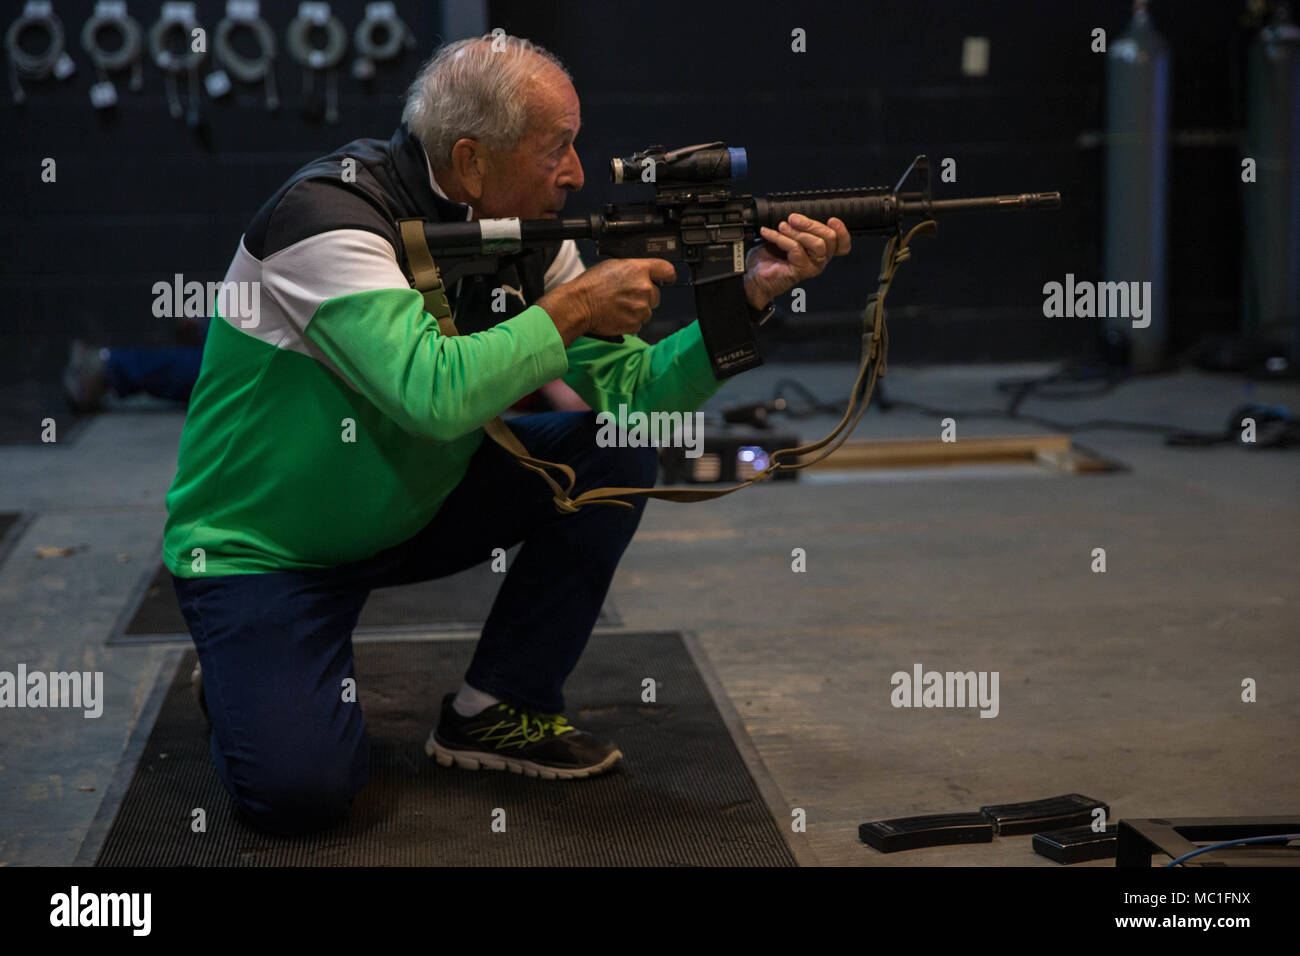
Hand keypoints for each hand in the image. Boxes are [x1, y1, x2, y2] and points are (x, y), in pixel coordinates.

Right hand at [537, 258, 676, 344]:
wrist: (579, 305)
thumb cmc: (591, 285)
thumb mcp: (613, 266)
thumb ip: (633, 269)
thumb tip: (641, 273)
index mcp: (639, 270)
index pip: (667, 270)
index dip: (668, 275)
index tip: (668, 279)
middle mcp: (644, 288)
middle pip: (656, 294)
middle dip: (645, 296)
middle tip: (627, 296)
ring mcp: (640, 308)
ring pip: (647, 311)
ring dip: (637, 310)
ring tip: (618, 306)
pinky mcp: (635, 324)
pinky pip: (638, 323)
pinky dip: (629, 321)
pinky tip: (617, 315)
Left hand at [744, 214, 851, 309]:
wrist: (755, 275)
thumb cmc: (770, 256)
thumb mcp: (787, 235)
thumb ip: (798, 227)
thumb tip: (798, 214)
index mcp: (820, 250)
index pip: (842, 244)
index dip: (842, 231)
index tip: (831, 219)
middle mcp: (819, 259)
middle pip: (830, 238)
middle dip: (811, 224)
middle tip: (793, 218)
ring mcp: (812, 266)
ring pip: (818, 244)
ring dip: (797, 231)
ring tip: (782, 227)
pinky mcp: (800, 271)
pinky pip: (796, 249)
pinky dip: (781, 238)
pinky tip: (769, 234)